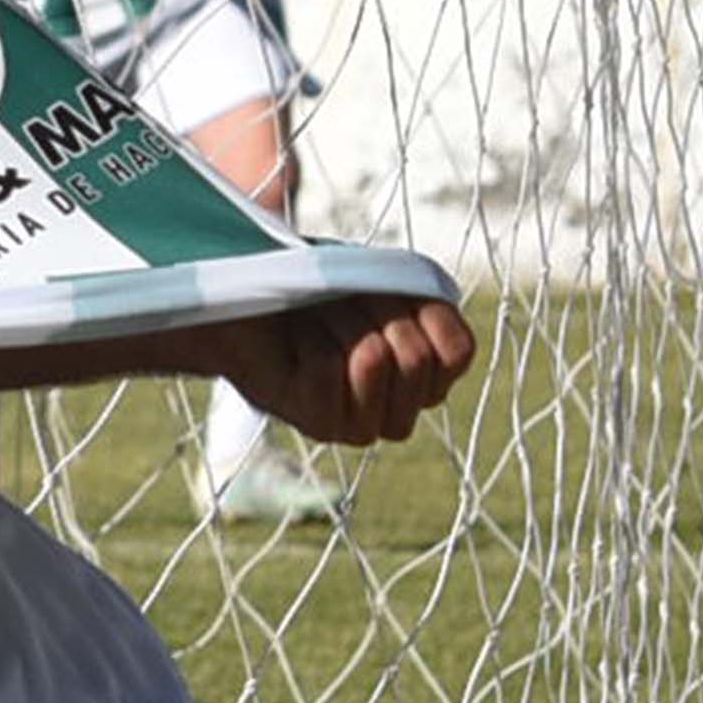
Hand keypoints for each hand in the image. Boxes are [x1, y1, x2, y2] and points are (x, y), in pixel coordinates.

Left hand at [207, 295, 476, 446]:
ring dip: (339, 321)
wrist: (244, 301)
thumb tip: (424, 294)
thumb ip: (417, 291)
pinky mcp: (321, 425)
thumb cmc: (316, 286)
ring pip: (376, 359)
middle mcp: (402, 412)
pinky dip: (307, 339)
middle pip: (417, 357)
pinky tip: (294, 345)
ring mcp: (363, 425)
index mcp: (429, 379)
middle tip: (340, 304)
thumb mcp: (379, 277)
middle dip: (374, 309)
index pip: (457, 351)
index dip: (420, 308)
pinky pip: (328, 368)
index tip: (385, 292)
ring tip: (316, 320)